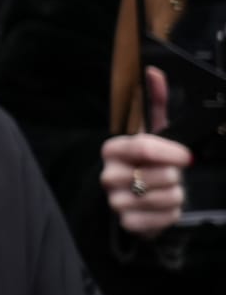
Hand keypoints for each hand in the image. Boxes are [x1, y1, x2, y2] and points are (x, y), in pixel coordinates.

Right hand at [102, 67, 192, 236]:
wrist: (139, 199)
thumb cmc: (149, 162)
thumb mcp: (154, 131)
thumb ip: (156, 101)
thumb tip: (155, 71)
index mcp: (112, 150)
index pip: (143, 147)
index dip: (171, 152)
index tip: (187, 156)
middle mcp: (108, 175)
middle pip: (159, 174)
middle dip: (175, 175)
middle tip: (170, 174)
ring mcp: (115, 201)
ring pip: (165, 197)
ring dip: (176, 194)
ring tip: (168, 189)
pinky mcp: (127, 223)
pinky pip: (162, 218)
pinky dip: (171, 213)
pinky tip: (163, 206)